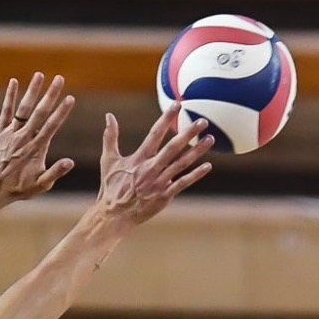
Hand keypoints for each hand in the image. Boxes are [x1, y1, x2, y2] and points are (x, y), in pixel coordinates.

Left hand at [0, 73, 76, 204]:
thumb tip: (70, 162)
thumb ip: (55, 172)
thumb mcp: (42, 185)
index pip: (52, 126)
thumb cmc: (20, 187)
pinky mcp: (0, 131)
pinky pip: (5, 111)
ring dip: (32, 90)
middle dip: (50, 95)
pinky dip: (10, 96)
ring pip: (23, 108)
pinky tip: (14, 82)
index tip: (70, 98)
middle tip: (59, 79)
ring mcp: (11, 132)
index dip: (61, 111)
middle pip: (40, 112)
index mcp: (36, 148)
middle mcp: (24, 137)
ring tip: (40, 75)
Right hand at [95, 107, 213, 226]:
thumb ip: (110, 136)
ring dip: (197, 151)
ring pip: (182, 163)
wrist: (115, 213)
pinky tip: (208, 165)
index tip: (177, 105)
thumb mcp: (108, 160)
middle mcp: (151, 168)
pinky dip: (196, 174)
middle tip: (203, 121)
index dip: (166, 118)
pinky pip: (183, 183)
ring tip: (210, 139)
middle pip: (173, 147)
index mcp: (138, 158)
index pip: (154, 133)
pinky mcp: (166, 195)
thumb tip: (109, 115)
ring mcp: (160, 182)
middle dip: (188, 133)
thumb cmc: (112, 186)